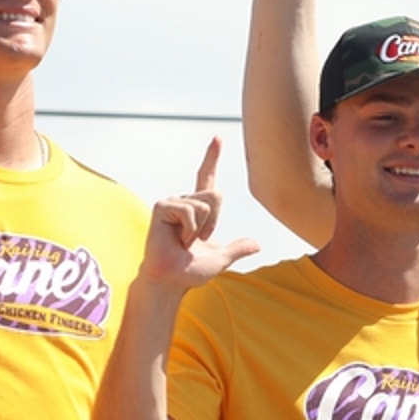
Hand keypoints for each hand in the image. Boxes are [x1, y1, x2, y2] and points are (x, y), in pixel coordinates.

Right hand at [139, 139, 261, 289]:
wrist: (172, 281)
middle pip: (216, 194)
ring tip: (184, 242)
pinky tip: (177, 240)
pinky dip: (190, 231)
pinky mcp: (162, 206)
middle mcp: (184, 201)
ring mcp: (172, 202)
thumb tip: (256, 245)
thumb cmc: (189, 272)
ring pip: (205, 204)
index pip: (207, 178)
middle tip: (196, 240)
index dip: (212, 158)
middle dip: (214, 222)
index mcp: (197, 209)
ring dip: (200, 229)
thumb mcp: (221, 258)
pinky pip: (191, 211)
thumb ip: (237, 249)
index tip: (218, 137)